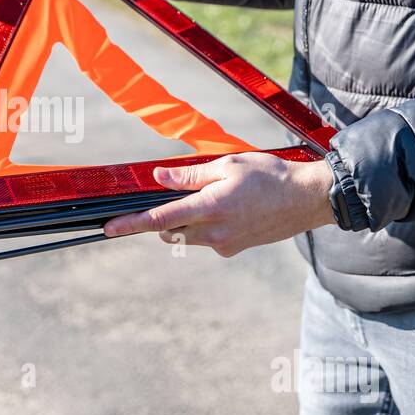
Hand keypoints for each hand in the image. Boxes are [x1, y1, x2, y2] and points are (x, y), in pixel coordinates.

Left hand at [103, 154, 335, 256]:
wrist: (306, 200)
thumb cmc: (269, 176)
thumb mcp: (227, 165)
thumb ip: (190, 177)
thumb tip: (158, 178)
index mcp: (209, 208)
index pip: (159, 219)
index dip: (131, 224)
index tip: (108, 228)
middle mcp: (214, 232)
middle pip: (169, 230)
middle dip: (162, 217)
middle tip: (175, 195)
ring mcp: (224, 244)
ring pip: (186, 236)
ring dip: (184, 221)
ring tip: (211, 197)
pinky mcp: (232, 249)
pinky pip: (206, 240)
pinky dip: (205, 226)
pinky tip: (229, 209)